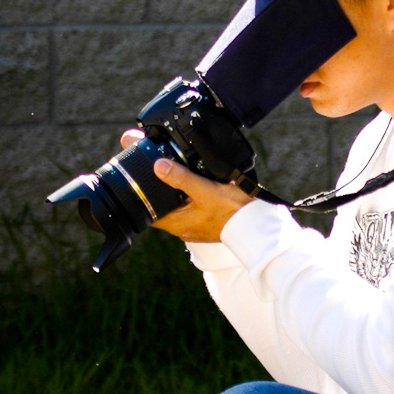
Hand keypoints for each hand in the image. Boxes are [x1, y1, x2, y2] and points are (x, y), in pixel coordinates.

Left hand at [119, 129, 252, 242]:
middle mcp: (182, 228)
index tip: (136, 176)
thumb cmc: (233, 212)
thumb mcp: (204, 190)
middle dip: (158, 189)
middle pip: (160, 206)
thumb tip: (158, 166)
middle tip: (156, 168)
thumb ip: (181, 177)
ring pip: (176, 207)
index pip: (146, 210)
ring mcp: (194, 226)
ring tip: (176, 173)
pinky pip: (191, 208)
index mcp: (176, 222)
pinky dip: (189, 197)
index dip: (139, 194)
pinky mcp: (205, 223)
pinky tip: (196, 185)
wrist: (257, 226)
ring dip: (174, 192)